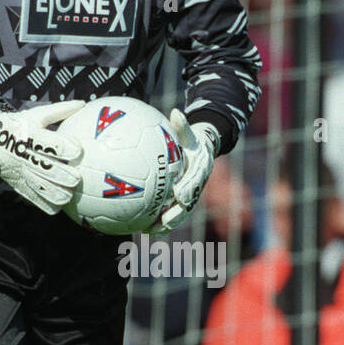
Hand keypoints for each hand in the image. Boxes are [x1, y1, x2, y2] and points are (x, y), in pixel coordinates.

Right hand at [0, 98, 84, 213]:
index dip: (67, 148)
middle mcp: (22, 153)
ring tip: (69, 195)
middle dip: (64, 175)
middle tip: (77, 178)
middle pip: (46, 168)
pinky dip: (44, 203)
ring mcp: (17, 169)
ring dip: (56, 192)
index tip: (79, 151)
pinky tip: (57, 206)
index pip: (51, 144)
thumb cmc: (17, 123)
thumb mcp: (35, 114)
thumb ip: (59, 110)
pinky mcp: (14, 182)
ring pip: (39, 185)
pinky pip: (30, 196)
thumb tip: (83, 103)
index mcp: (29, 134)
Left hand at [152, 109, 219, 232]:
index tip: (179, 195)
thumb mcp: (189, 133)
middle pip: (187, 205)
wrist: (203, 153)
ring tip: (149, 231)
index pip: (195, 181)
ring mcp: (189, 197)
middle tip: (164, 221)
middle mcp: (195, 187)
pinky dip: (157, 223)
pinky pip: (169, 214)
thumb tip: (176, 112)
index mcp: (199, 171)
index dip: (188, 189)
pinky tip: (140, 229)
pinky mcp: (180, 203)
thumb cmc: (192, 141)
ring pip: (178, 214)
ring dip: (165, 225)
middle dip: (176, 215)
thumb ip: (183, 126)